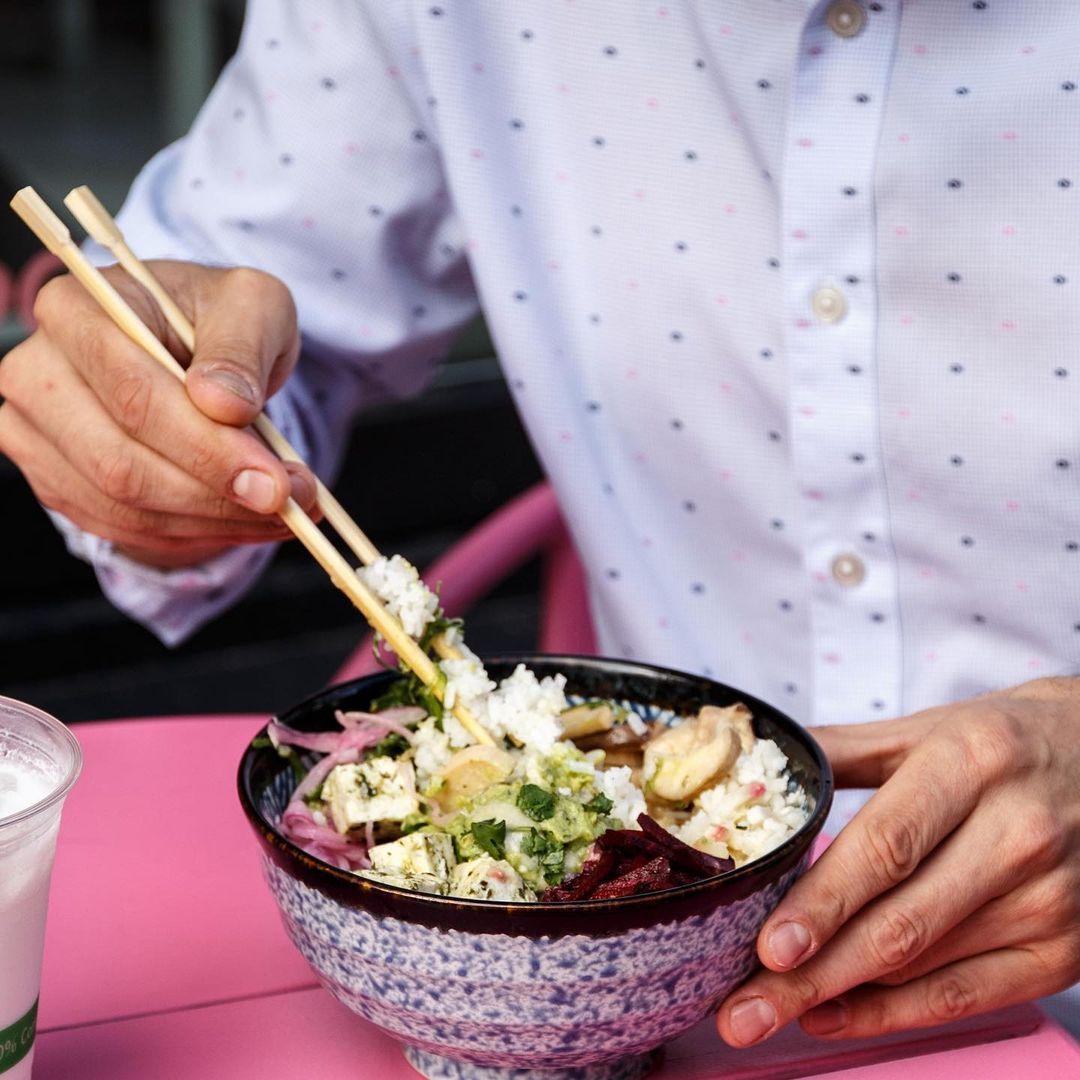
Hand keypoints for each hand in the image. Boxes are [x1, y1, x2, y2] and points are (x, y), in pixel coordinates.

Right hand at [0, 261, 317, 567]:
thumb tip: (225, 405)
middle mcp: (36, 373)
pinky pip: (127, 529)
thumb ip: (241, 346)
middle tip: (291, 503)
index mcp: (76, 311)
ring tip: (285, 512)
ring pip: (124, 507)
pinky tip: (249, 519)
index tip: (276, 481)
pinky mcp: (58, 482)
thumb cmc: (219, 318)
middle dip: (216, 494)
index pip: (135, 395)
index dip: (207, 447)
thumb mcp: (252, 305)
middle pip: (120, 462)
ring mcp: (37, 435)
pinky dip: (197, 533)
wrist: (196, 347)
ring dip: (214, 521)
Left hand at [717, 678, 1079, 1045]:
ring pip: (926, 966)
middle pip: (900, 921)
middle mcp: (1018, 833)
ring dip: (841, 997)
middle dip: (812, 974)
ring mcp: (1050, 899)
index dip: (824, 903)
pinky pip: (970, 995)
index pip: (886, 846)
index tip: (768, 946)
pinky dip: (897, 1013)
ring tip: (769, 1010)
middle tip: (744, 1010)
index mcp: (972, 762)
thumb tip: (760, 767)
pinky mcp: (1067, 950)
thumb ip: (843, 751)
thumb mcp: (928, 727)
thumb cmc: (1007, 740)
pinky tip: (836, 1015)